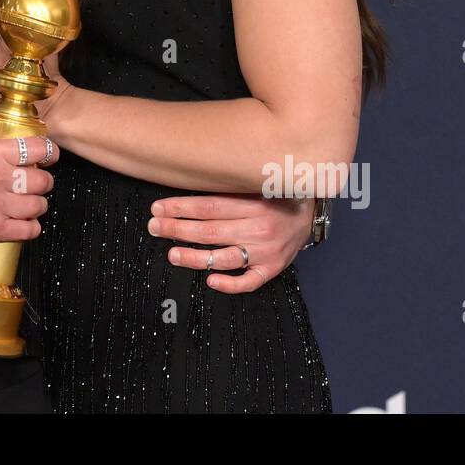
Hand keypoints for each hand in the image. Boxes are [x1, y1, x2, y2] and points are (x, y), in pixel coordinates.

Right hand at [0, 123, 58, 249]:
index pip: (38, 148)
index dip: (49, 152)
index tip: (47, 157)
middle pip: (43, 180)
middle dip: (42, 181)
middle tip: (34, 182)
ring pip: (39, 206)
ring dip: (37, 204)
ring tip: (27, 202)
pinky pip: (29, 230)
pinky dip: (30, 227)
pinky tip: (23, 222)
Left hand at [147, 193, 315, 293]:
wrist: (309, 215)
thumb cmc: (276, 197)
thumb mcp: (256, 184)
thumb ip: (230, 187)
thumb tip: (190, 181)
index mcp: (254, 204)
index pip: (209, 207)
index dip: (181, 208)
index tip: (158, 208)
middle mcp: (259, 228)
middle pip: (211, 231)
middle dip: (178, 229)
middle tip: (155, 227)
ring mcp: (265, 252)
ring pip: (224, 258)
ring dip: (195, 257)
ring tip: (173, 254)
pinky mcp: (272, 269)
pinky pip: (248, 282)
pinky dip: (229, 284)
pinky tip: (210, 281)